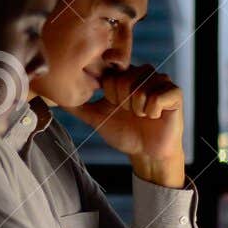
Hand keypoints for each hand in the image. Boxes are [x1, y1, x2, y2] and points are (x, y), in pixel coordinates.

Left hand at [65, 64, 185, 186]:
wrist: (147, 153)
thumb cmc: (125, 134)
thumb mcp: (96, 118)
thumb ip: (77, 105)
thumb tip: (53, 97)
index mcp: (126, 75)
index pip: (111, 75)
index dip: (111, 95)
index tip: (117, 106)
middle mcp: (144, 74)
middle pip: (125, 80)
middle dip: (124, 103)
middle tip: (132, 113)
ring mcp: (161, 82)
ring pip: (141, 88)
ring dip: (138, 109)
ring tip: (143, 115)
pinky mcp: (174, 93)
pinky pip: (157, 97)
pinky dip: (152, 112)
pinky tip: (155, 117)